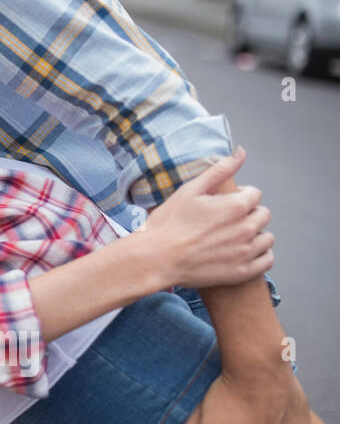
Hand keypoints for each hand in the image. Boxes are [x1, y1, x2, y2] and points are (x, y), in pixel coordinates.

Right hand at [135, 147, 273, 290]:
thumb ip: (220, 170)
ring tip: (232, 237)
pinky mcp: (243, 271)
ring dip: (255, 235)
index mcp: (237, 205)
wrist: (156, 258)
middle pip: (262, 214)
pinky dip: (259, 255)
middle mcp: (247, 228)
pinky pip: (266, 260)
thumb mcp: (191, 189)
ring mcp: (246, 252)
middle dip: (248, 214)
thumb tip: (241, 152)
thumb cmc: (169, 222)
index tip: (222, 203)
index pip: (254, 194)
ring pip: (267, 238)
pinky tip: (240, 252)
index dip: (238, 195)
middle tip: (224, 221)